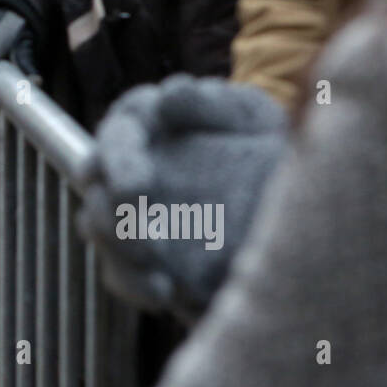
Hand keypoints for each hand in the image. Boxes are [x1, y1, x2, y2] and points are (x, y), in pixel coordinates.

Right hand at [78, 76, 287, 321]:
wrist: (291, 199)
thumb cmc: (261, 143)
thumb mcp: (248, 115)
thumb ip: (209, 103)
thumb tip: (169, 95)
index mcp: (144, 123)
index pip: (116, 136)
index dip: (119, 162)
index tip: (138, 187)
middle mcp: (126, 165)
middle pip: (94, 186)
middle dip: (111, 212)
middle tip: (141, 236)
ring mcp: (131, 212)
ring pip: (97, 228)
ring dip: (119, 248)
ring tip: (154, 266)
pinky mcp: (142, 255)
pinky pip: (121, 272)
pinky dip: (135, 283)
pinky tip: (164, 291)